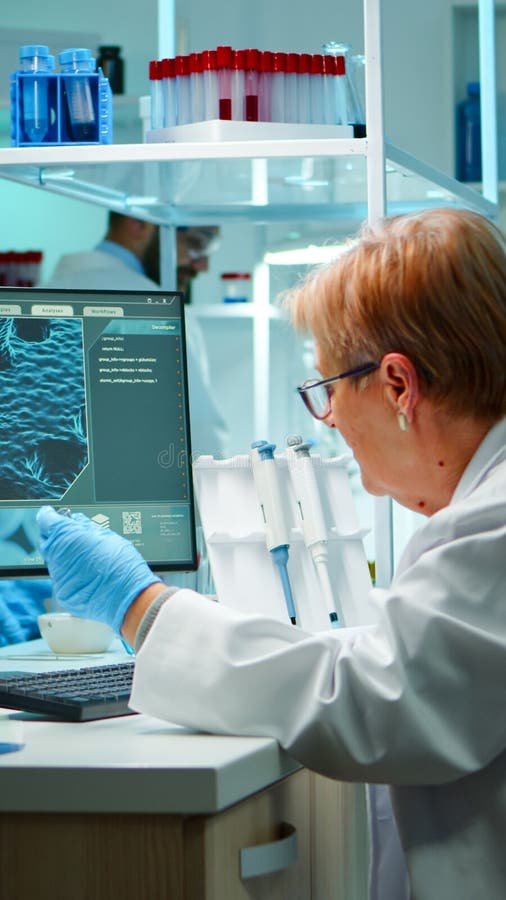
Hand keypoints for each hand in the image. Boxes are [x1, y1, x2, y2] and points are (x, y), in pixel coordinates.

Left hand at [36, 507, 160, 631]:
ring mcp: (58, 576)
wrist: (128, 597)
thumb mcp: (108, 536)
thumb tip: (77, 520)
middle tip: (75, 539)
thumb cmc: (122, 565)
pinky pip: (62, 580)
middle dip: (57, 538)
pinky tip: (88, 577)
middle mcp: (57, 555)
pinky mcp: (62, 593)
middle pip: (47, 541)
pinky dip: (71, 576)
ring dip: (65, 558)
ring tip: (88, 562)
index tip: (55, 516)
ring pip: (54, 561)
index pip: (46, 519)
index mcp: (67, 535)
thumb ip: (87, 526)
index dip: (51, 516)